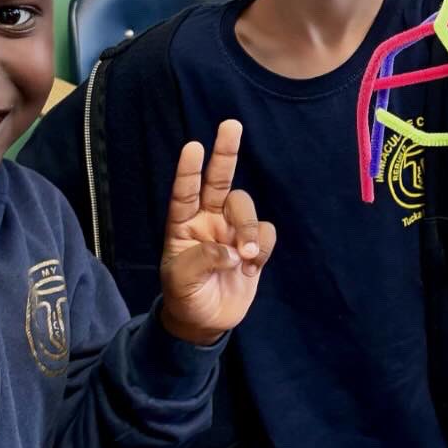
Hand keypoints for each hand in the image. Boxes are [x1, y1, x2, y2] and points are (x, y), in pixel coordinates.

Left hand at [158, 120, 274, 345]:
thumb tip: (231, 250)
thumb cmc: (185, 297)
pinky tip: (252, 265)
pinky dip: (262, 246)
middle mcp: (208, 220)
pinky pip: (265, 232)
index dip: (189, 171)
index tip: (193, 147)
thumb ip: (202, 261)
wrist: (206, 322)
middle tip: (230, 125)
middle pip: (219, 180)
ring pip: (246, 208)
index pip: (185, 192)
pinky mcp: (253, 246)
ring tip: (246, 255)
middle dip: (225, 153)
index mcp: (183, 224)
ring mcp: (232, 231)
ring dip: (248, 227)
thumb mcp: (181, 282)